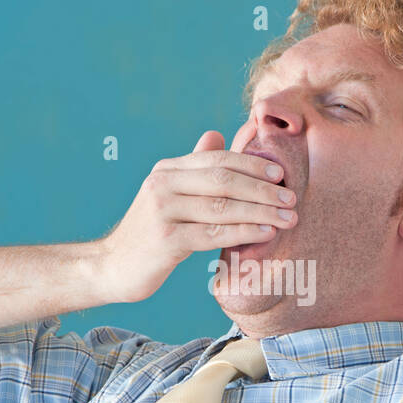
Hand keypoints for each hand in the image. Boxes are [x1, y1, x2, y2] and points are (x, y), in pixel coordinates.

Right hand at [98, 131, 297, 302]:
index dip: (252, 165)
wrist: (111, 267)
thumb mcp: (168, 194)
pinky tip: (266, 234)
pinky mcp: (166, 240)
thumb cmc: (149, 232)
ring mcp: (163, 211)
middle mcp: (163, 184)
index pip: (217, 159)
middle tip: (292, 198)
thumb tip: (217, 135)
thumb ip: (193, 166)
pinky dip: (244, 232)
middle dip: (263, 188)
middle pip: (224, 179)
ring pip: (223, 206)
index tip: (281, 175)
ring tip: (288, 218)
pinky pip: (215, 233)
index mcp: (167, 169)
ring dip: (261, 212)